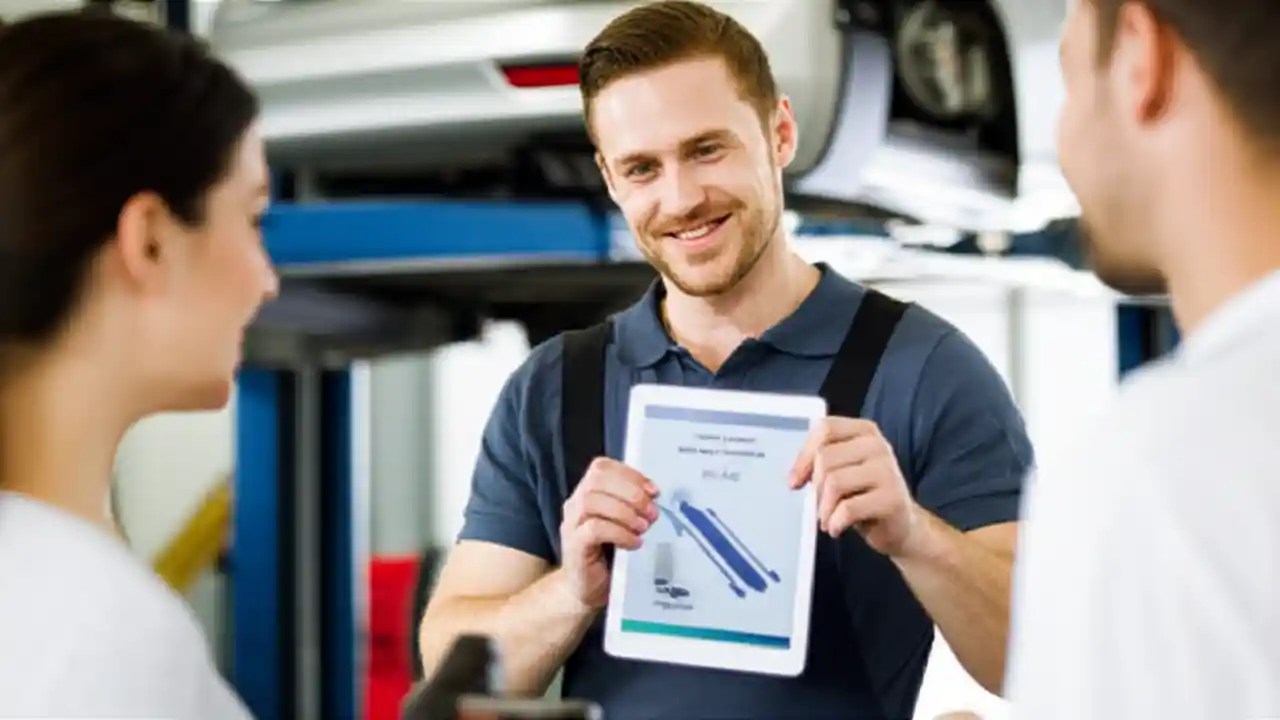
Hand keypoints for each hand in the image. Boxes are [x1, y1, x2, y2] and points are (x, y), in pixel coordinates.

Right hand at [559, 457, 659, 608]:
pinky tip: (634, 542)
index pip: (601, 467)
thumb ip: (633, 508)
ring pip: (592, 501)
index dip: (629, 474)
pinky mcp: (574, 546)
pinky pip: (594, 529)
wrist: (586, 590)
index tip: (653, 490)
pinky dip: (619, 533)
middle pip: (597, 480)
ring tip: (643, 527)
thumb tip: (655, 498)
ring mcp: (571, 525)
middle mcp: (575, 504)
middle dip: (630, 492)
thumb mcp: (623, 526)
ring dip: (624, 512)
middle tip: (652, 512)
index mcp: (587, 493)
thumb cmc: (608, 556)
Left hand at [788, 417, 922, 557]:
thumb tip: (794, 478)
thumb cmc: (865, 496)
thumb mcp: (842, 472)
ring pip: (834, 482)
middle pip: (826, 458)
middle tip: (819, 506)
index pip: (825, 429)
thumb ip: (820, 465)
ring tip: (828, 519)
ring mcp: (888, 470)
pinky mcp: (892, 498)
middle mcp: (878, 445)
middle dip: (815, 487)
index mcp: (864, 431)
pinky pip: (848, 508)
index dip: (804, 455)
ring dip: (823, 508)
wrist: (901, 525)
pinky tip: (837, 528)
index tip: (795, 481)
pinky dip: (835, 522)